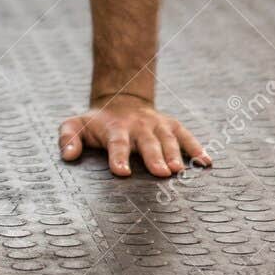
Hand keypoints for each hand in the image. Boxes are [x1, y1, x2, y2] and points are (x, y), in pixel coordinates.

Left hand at [58, 95, 211, 177]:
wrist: (120, 100)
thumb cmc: (97, 123)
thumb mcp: (76, 125)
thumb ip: (68, 137)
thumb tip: (68, 155)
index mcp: (115, 129)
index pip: (116, 143)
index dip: (118, 157)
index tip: (122, 172)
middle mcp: (138, 127)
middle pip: (147, 142)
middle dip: (154, 157)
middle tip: (162, 174)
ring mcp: (157, 125)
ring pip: (168, 139)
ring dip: (175, 154)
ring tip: (180, 171)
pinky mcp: (172, 126)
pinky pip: (186, 136)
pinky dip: (197, 148)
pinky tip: (206, 162)